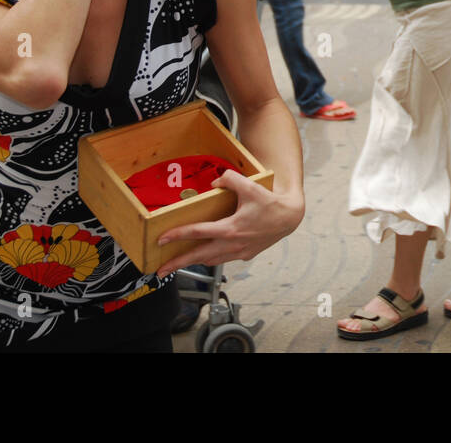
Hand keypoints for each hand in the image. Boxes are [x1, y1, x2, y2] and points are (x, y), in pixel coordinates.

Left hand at [154, 170, 303, 276]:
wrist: (290, 217)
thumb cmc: (270, 202)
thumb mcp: (250, 185)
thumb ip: (229, 179)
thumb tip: (214, 182)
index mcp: (231, 228)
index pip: (198, 233)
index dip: (177, 235)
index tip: (161, 240)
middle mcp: (233, 243)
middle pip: (199, 256)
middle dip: (177, 264)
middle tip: (160, 270)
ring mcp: (240, 252)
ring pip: (211, 260)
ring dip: (194, 262)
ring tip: (179, 263)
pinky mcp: (246, 254)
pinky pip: (223, 259)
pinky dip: (211, 257)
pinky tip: (206, 254)